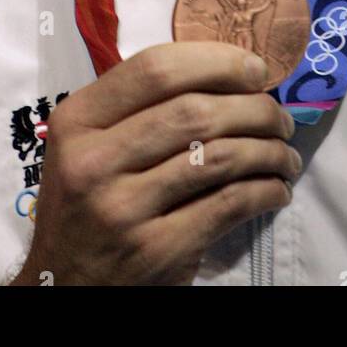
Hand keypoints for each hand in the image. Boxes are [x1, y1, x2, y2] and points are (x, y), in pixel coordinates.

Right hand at [9, 41, 299, 285]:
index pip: (156, 69)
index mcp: (78, 120)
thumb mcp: (89, 144)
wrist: (62, 284)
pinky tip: (276, 189)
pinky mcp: (156, 251)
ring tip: (285, 153)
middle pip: (195, 112)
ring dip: (268, 150)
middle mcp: (94, 161)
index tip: (255, 69)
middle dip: (254, 108)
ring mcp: (124, 209)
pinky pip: (228, 205)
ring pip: (219, 156)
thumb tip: (226, 73)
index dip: (217, 61)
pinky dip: (264, 191)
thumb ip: (138, 108)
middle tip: (280, 117)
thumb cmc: (85, 203)